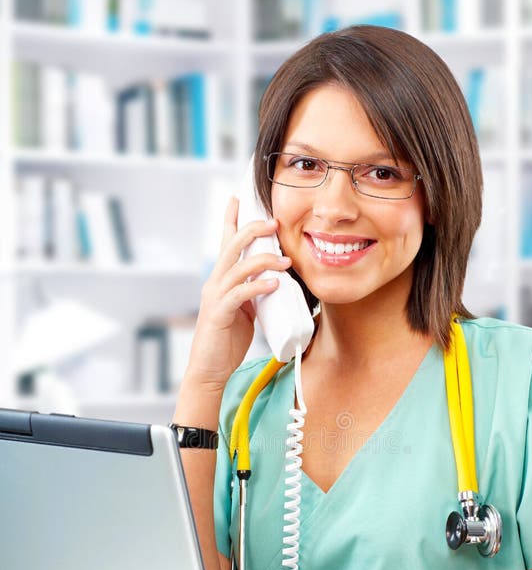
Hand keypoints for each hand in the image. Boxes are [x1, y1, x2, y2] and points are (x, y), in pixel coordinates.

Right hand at [184, 197, 291, 390]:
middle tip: (274, 222)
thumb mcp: (245, 312)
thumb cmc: (226, 342)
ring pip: (238, 267)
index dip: (230, 220)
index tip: (237, 198)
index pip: (225, 243)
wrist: (209, 370)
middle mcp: (215, 283)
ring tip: (285, 261)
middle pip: (232, 245)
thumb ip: (253, 294)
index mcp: (220, 280)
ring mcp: (215, 297)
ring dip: (264, 260)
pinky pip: (239, 294)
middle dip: (253, 230)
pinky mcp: (219, 314)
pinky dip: (258, 286)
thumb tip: (273, 282)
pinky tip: (274, 284)